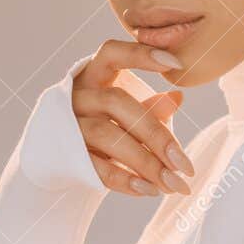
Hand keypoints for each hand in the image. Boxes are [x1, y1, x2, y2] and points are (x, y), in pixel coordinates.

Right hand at [71, 40, 195, 197]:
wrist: (57, 160)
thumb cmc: (101, 128)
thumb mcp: (124, 115)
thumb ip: (148, 107)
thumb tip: (178, 97)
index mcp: (93, 76)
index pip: (112, 53)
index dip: (140, 54)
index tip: (177, 64)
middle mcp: (77, 96)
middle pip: (116, 102)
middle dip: (156, 134)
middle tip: (186, 166)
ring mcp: (68, 125)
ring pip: (107, 136)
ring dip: (145, 162)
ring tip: (174, 184)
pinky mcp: (65, 156)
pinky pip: (94, 167)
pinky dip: (124, 180)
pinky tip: (149, 190)